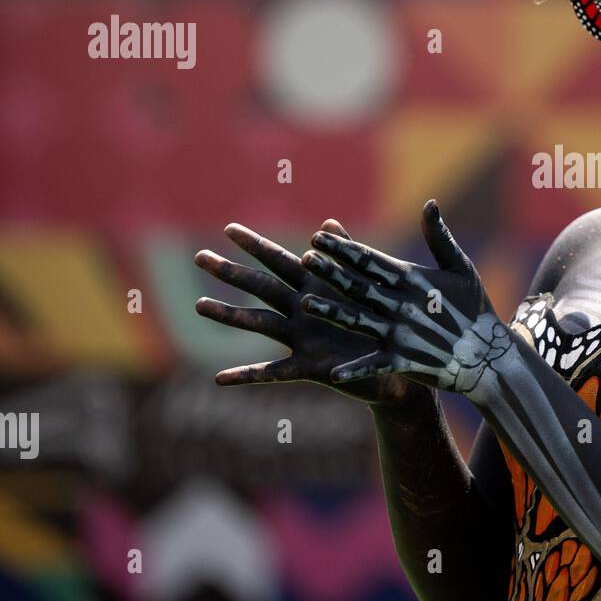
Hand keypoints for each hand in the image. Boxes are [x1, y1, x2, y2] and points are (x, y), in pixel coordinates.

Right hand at [194, 219, 421, 407]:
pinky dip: (246, 375)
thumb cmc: (384, 323)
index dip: (256, 245)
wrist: (401, 367)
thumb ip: (349, 255)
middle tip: (199, 256)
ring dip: (229, 315)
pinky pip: (273, 372)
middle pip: (261, 287)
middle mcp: (303, 311)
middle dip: (231, 272)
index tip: (229, 228)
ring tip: (199, 305)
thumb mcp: (369, 286)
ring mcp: (303, 339)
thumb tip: (329, 222)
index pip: (281, 260)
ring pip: (260, 323)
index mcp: (317, 288)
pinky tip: (218, 378)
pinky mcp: (309, 367)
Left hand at [299, 200, 513, 398]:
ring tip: (305, 303)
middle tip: (304, 259)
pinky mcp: (404, 361)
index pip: (371, 260)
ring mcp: (402, 334)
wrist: (489, 355)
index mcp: (413, 280)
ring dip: (332, 313)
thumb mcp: (461, 267)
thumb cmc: (474, 308)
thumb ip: (440, 237)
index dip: (343, 248)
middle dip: (330, 272)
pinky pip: (375, 365)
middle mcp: (403, 305)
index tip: (318, 236)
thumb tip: (429, 203)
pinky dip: (356, 370)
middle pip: (359, 286)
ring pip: (358, 321)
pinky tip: (334, 373)